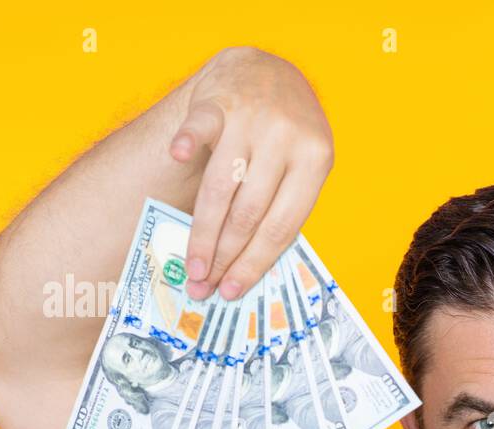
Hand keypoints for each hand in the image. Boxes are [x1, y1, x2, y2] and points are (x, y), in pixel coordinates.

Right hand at [170, 47, 333, 300]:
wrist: (269, 71)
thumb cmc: (286, 135)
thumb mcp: (303, 165)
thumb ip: (284, 204)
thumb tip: (247, 268)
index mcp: (316, 161)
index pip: (282, 225)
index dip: (255, 262)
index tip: (233, 291)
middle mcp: (286, 139)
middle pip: (249, 212)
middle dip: (224, 257)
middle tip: (204, 287)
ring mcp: (252, 119)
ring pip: (221, 187)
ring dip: (202, 232)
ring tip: (191, 266)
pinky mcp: (218, 101)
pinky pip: (200, 127)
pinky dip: (188, 141)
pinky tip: (178, 155)